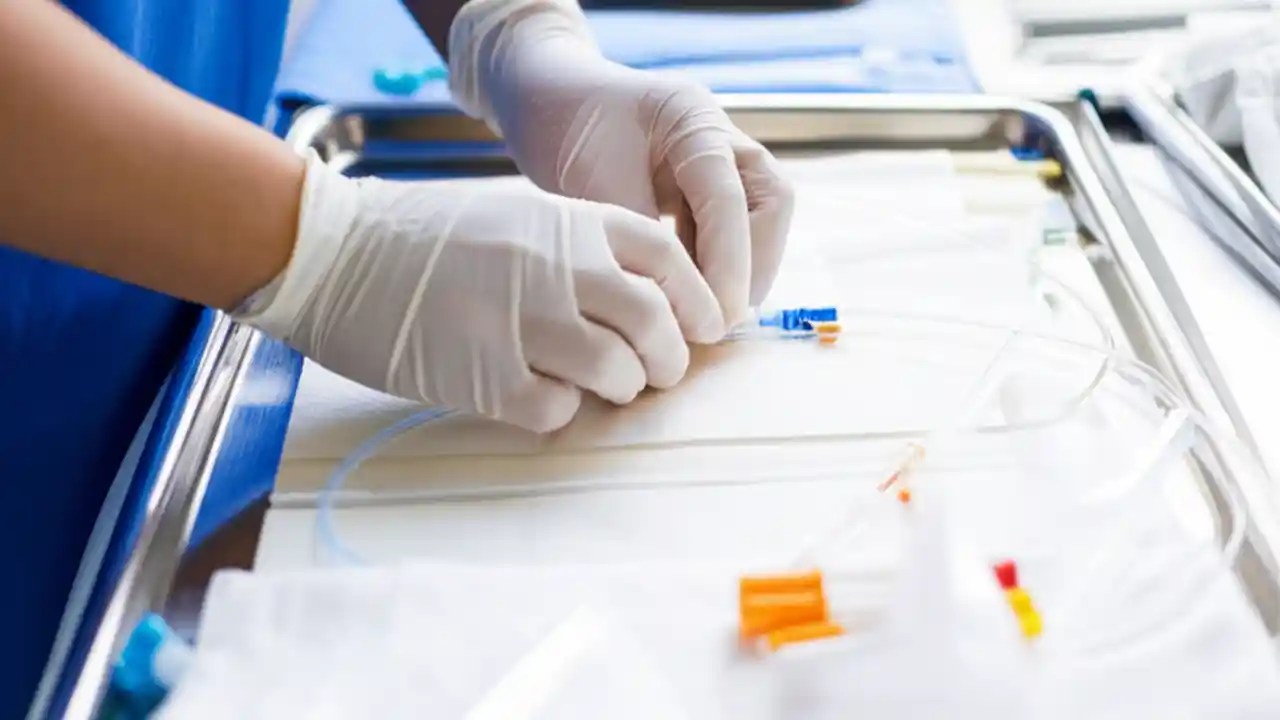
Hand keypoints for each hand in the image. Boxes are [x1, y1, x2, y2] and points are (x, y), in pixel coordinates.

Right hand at [236, 154, 724, 431]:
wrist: (331, 249)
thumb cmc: (422, 235)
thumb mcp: (514, 213)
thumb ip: (577, 249)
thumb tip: (642, 303)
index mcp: (568, 222)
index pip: (668, 260)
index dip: (697, 301)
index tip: (704, 329)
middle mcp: (558, 267)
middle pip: (656, 322)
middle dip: (670, 360)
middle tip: (659, 373)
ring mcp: (523, 321)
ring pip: (618, 372)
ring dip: (620, 389)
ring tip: (600, 387)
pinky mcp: (485, 376)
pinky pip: (557, 411)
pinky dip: (559, 412)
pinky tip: (536, 395)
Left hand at [448, 0, 793, 327]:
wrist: (543, 99)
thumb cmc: (561, 127)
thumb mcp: (592, 181)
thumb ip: (638, 234)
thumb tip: (673, 300)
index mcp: (693, 119)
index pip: (729, 197)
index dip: (730, 263)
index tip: (717, 317)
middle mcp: (718, 136)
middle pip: (769, 205)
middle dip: (751, 267)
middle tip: (717, 321)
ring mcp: (716, 160)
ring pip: (756, 220)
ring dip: (738, 271)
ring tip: (702, 317)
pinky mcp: (700, 187)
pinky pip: (725, 230)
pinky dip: (713, 267)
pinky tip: (685, 298)